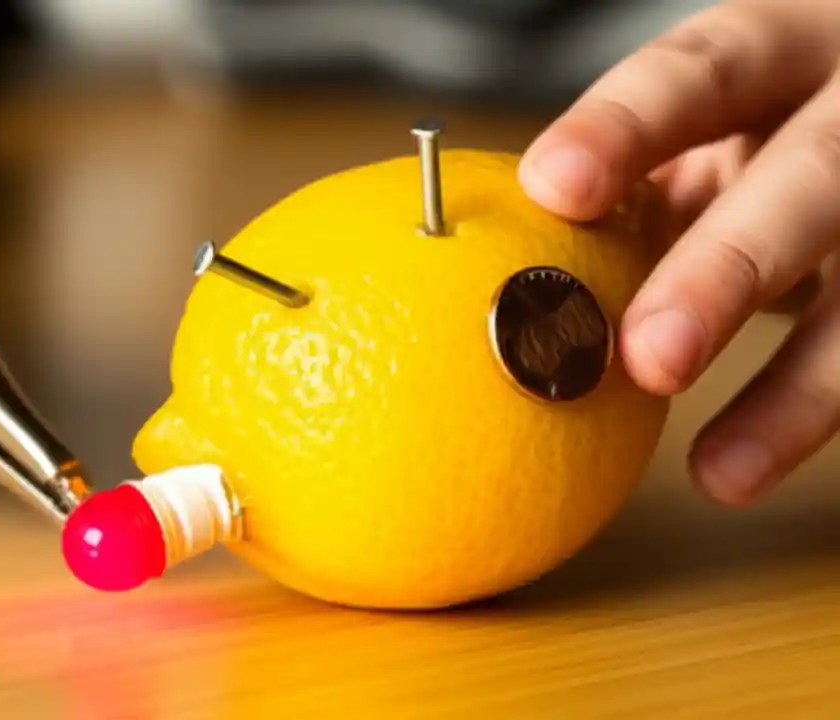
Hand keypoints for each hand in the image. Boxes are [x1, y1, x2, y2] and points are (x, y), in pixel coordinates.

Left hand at [518, 0, 839, 506]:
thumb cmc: (765, 140)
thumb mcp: (715, 136)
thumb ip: (643, 186)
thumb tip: (504, 281)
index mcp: (782, 52)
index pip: (704, 68)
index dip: (627, 125)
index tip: (551, 186)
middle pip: (811, 176)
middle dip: (727, 267)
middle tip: (647, 356)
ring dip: (800, 385)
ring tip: (718, 471)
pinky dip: (816, 409)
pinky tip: (746, 469)